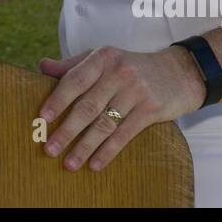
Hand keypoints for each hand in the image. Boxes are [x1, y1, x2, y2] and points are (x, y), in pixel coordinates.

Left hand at [37, 45, 206, 171]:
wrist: (179, 72)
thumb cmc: (132, 67)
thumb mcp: (105, 59)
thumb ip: (74, 65)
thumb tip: (42, 67)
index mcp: (103, 57)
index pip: (75, 79)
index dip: (58, 100)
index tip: (42, 118)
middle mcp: (119, 72)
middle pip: (88, 105)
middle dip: (66, 130)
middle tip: (49, 149)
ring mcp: (136, 91)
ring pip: (104, 124)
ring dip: (84, 147)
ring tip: (69, 163)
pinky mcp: (151, 109)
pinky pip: (124, 134)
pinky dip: (108, 151)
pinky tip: (95, 164)